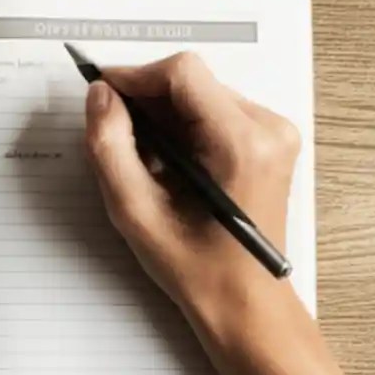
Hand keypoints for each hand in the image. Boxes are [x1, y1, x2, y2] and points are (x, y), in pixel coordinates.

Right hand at [83, 52, 301, 323]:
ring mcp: (274, 133)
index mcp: (241, 143)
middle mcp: (268, 128)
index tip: (103, 96)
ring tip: (146, 161)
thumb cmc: (196, 266)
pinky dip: (183, 127)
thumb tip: (100, 95)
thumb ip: (109, 146)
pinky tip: (170, 165)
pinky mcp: (270, 140)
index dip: (134, 76)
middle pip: (191, 81)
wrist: (245, 302)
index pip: (182, 72)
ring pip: (200, 93)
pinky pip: (214, 110)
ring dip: (164, 116)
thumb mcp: (135, 210)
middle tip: (119, 140)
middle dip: (147, 102)